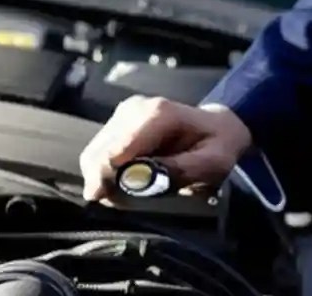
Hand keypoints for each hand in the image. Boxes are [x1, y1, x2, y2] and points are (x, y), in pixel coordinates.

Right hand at [79, 95, 252, 202]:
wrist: (218, 127)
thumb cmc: (218, 146)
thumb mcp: (213, 163)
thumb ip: (178, 171)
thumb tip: (141, 179)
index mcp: (159, 114)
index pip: (116, 149)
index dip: (107, 178)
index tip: (109, 200)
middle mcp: (135, 109)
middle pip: (98, 153)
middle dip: (104, 183)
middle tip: (124, 203)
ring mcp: (123, 114)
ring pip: (93, 155)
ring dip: (103, 179)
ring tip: (129, 194)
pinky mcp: (117, 123)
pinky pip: (97, 154)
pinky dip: (105, 173)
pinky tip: (126, 181)